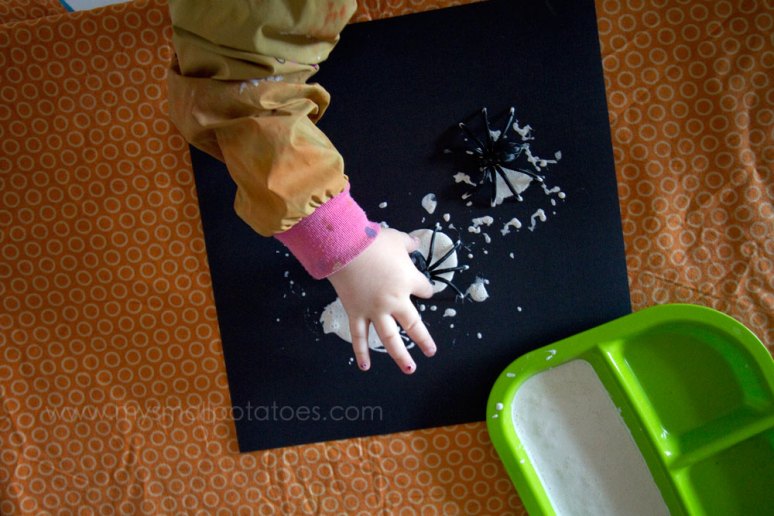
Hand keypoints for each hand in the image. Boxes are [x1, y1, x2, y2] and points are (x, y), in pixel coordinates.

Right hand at [328, 228, 435, 373]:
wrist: (345, 247)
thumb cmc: (373, 241)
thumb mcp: (397, 238)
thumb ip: (408, 244)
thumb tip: (416, 243)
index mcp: (409, 281)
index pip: (425, 289)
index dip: (426, 289)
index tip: (424, 289)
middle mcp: (395, 301)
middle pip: (414, 324)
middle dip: (424, 339)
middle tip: (431, 351)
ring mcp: (375, 311)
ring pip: (390, 338)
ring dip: (400, 355)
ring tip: (409, 369)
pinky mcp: (356, 313)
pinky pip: (359, 336)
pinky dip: (362, 352)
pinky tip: (365, 367)